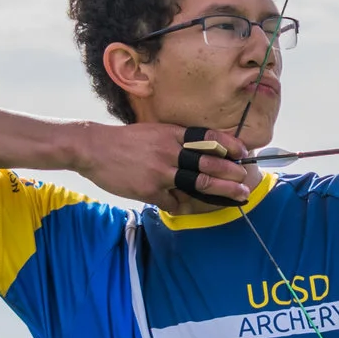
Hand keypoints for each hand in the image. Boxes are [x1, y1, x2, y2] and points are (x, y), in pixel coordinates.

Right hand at [75, 122, 260, 207]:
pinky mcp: (150, 189)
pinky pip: (172, 201)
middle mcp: (170, 151)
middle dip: (232, 172)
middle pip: (209, 162)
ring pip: (199, 182)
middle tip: (245, 180)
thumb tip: (199, 154)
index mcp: (172, 134)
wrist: (93, 148)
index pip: (207, 137)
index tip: (243, 152)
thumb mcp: (153, 132)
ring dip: (222, 190)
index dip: (228, 144)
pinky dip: (180, 205)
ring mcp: (161, 171)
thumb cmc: (124, 141)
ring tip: (238, 195)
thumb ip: (175, 141)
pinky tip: (183, 205)